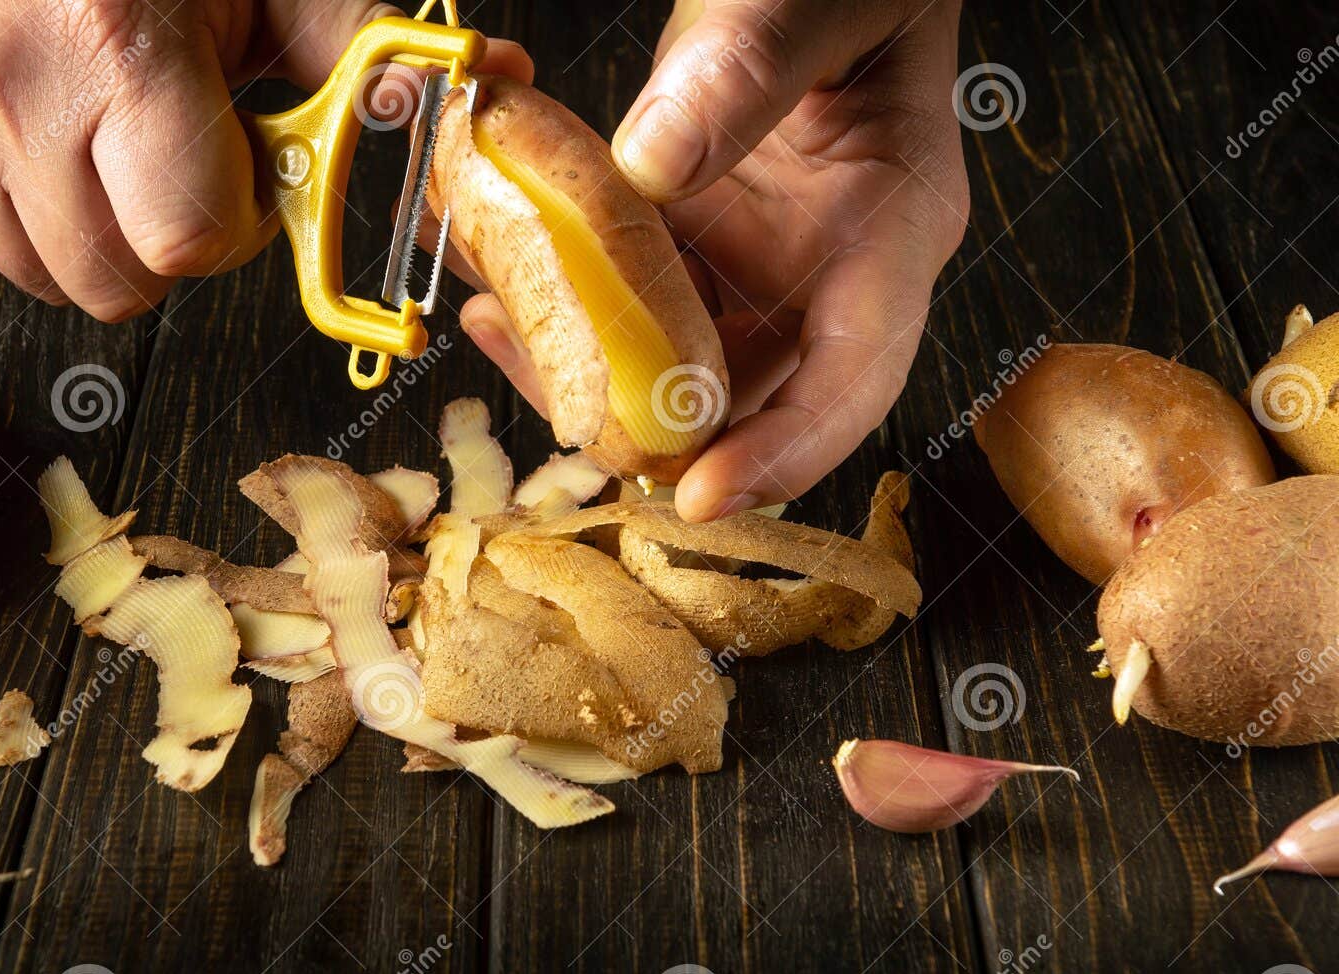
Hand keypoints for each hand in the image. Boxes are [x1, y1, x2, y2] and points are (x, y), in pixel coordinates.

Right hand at [0, 0, 531, 320]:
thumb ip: (363, 52)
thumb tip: (488, 86)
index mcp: (114, 47)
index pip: (191, 243)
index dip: (229, 229)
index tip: (232, 180)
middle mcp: (3, 90)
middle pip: (119, 285)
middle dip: (166, 242)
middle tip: (165, 155)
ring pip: (48, 280)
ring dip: (94, 233)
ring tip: (97, 132)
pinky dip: (21, 211)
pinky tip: (35, 132)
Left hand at [462, 0, 967, 519]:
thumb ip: (750, 62)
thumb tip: (657, 162)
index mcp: (890, 227)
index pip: (853, 377)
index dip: (782, 453)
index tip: (699, 496)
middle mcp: (820, 273)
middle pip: (746, 403)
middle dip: (652, 428)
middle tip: (561, 410)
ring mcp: (748, 268)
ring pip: (668, 368)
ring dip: (584, 369)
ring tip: (503, 322)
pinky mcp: (688, 247)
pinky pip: (622, 307)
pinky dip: (560, 306)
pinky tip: (498, 275)